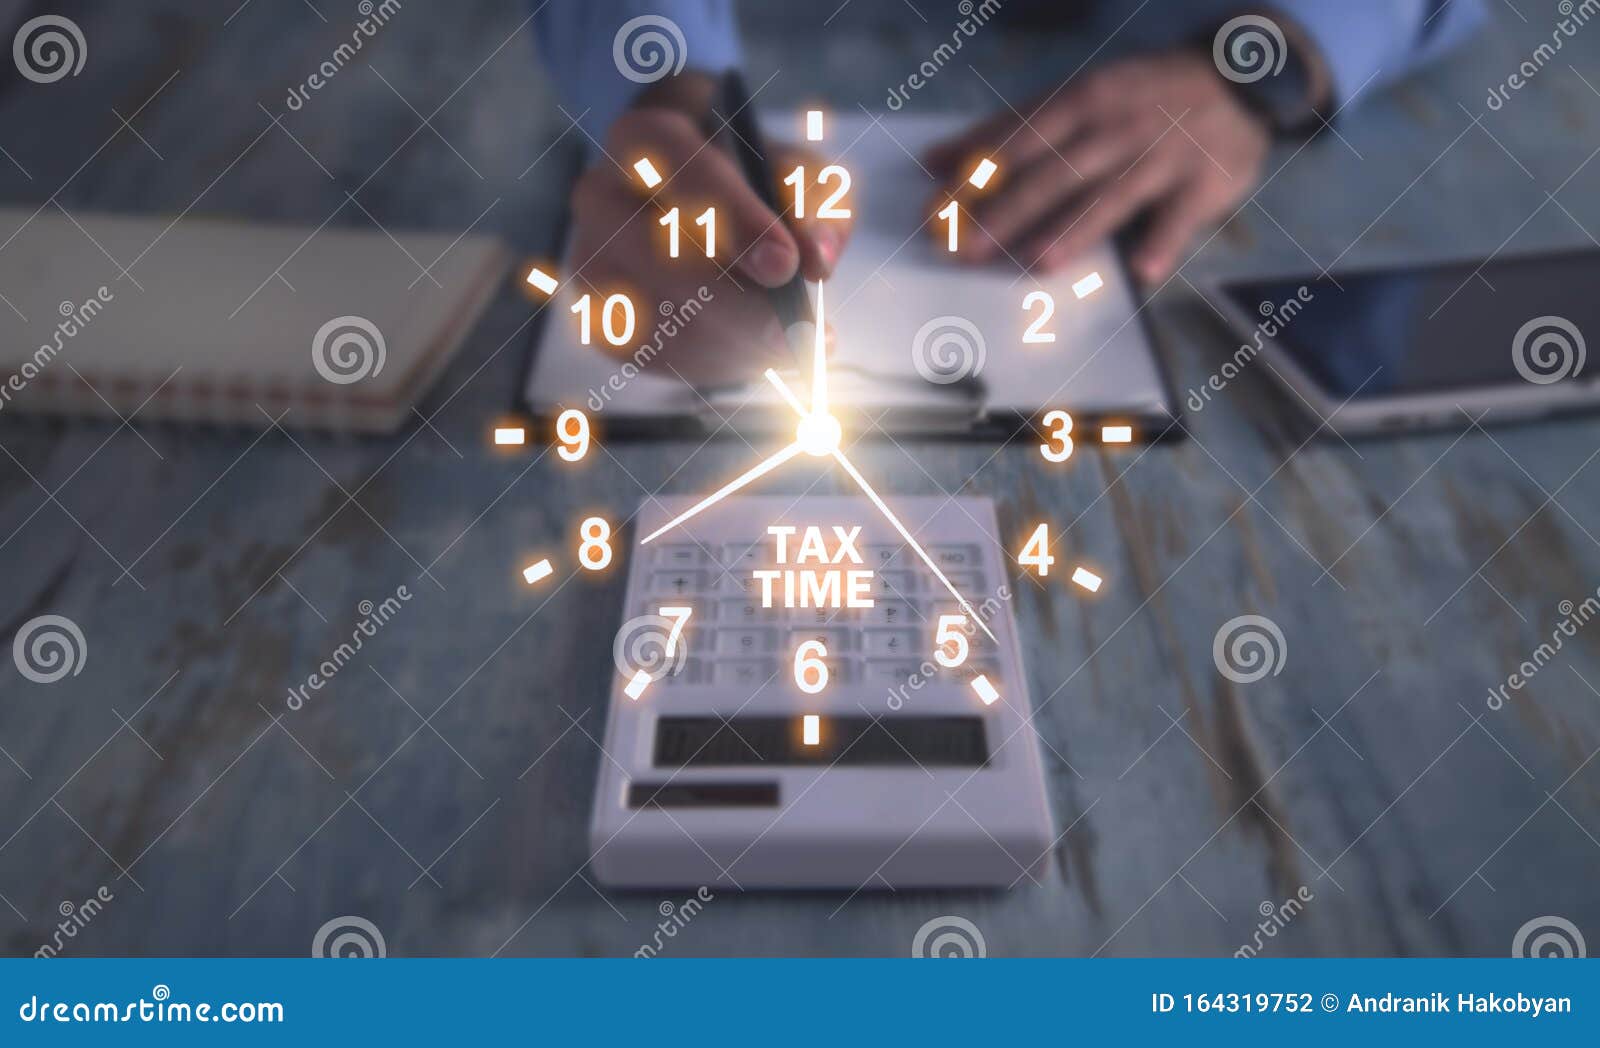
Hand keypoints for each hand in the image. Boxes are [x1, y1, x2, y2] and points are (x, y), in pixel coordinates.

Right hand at [567, 101, 851, 385]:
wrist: (709, 218)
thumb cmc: (757, 184)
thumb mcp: (798, 175)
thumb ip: (814, 204)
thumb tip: (816, 262)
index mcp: (646, 137)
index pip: (669, 159)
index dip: (728, 215)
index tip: (784, 265)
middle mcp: (601, 195)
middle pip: (646, 248)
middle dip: (727, 298)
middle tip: (792, 330)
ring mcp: (591, 260)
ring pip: (650, 312)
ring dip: (729, 340)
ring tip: (794, 346)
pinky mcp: (601, 319)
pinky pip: (651, 353)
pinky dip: (713, 362)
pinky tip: (757, 353)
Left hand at [925, 49, 1269, 283]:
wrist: (1235, 76)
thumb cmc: (1137, 96)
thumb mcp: (1075, 95)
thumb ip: (1009, 128)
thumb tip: (938, 159)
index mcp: (1080, 103)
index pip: (1018, 142)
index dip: (976, 176)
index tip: (937, 209)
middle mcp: (1116, 129)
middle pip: (1055, 175)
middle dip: (1007, 212)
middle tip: (967, 250)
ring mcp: (1160, 157)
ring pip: (1112, 196)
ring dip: (1075, 229)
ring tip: (1037, 261)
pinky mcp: (1202, 183)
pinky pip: (1180, 217)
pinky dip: (1163, 242)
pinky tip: (1142, 271)